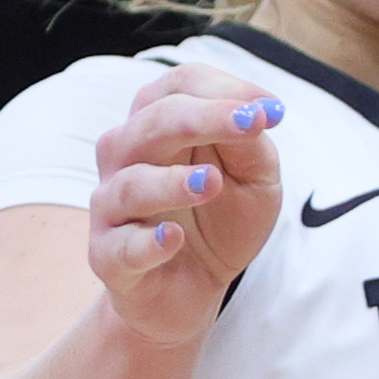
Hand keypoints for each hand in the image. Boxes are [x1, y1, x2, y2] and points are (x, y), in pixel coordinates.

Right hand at [87, 66, 288, 347]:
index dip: (222, 89)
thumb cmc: (220, 224)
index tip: (269, 110)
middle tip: (251, 124)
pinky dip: (147, 242)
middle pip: (152, 124)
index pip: (178, 86)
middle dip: (202, 119)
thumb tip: (258, 112)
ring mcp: (112, 209)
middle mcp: (126, 158)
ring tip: (211, 182)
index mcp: (158, 126)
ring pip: (130, 184)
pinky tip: (174, 238)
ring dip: (171, 182)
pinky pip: (122, 247)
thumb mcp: (255, 179)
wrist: (192, 292)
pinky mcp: (108, 259)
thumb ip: (252, 145)